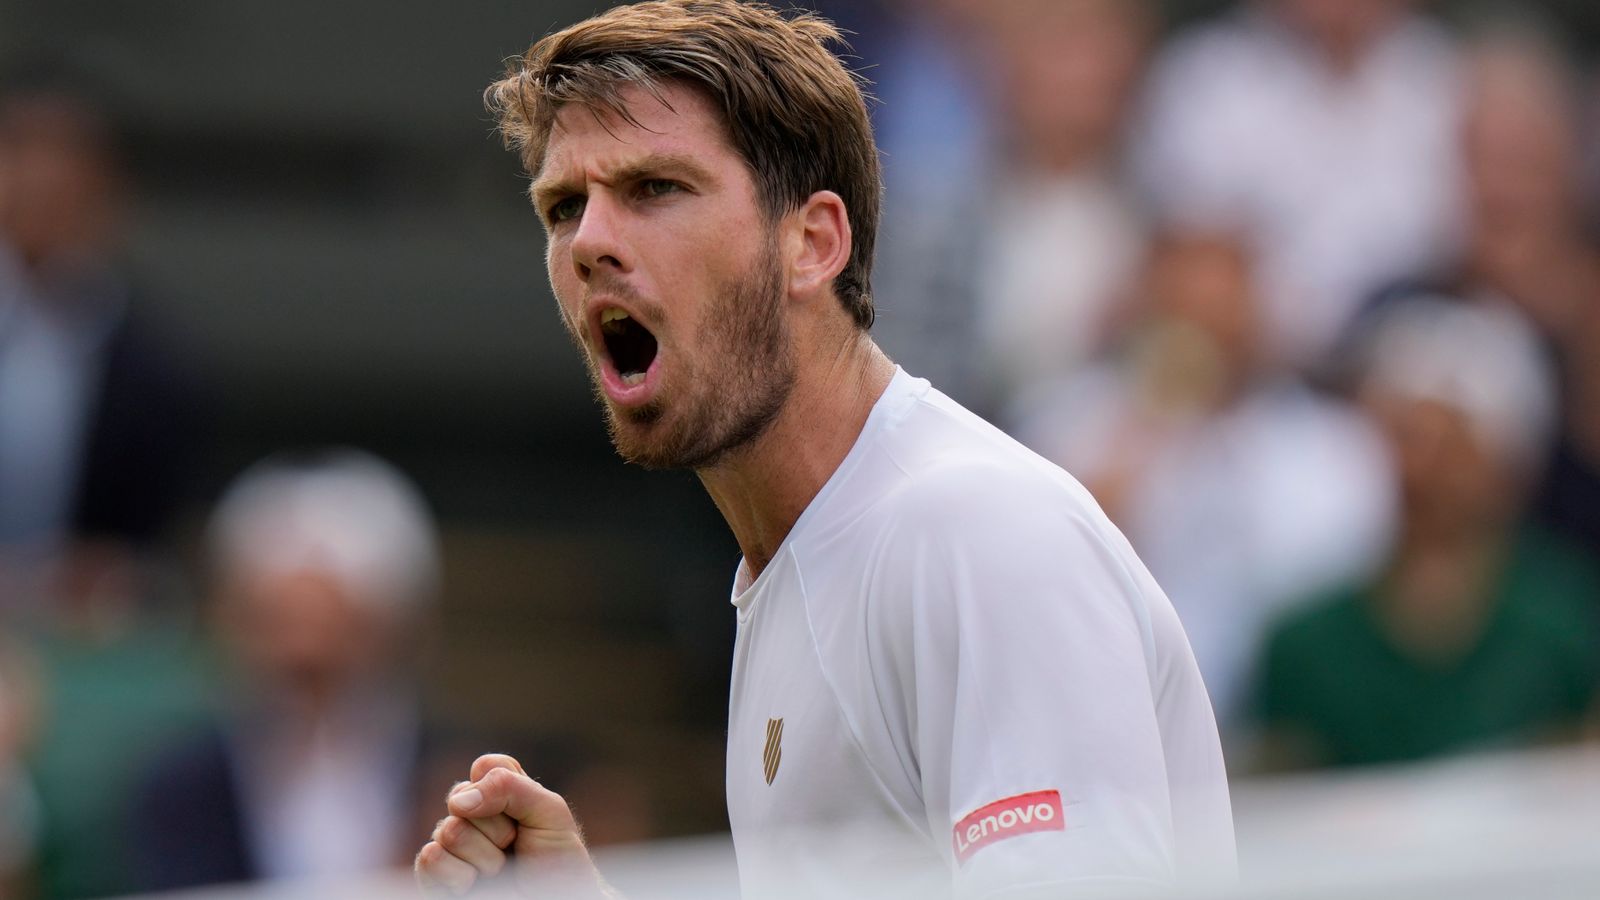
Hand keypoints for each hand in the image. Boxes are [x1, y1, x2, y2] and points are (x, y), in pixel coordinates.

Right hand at [415, 753, 609, 896]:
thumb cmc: (556, 863)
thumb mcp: (549, 812)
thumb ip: (510, 786)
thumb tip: (458, 802)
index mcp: (500, 794)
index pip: (485, 767)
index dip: (506, 792)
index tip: (527, 817)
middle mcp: (471, 816)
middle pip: (462, 798)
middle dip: (498, 829)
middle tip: (515, 848)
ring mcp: (451, 846)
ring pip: (449, 830)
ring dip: (484, 857)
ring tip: (500, 871)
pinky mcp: (435, 876)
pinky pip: (431, 858)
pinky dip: (459, 875)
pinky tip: (474, 884)